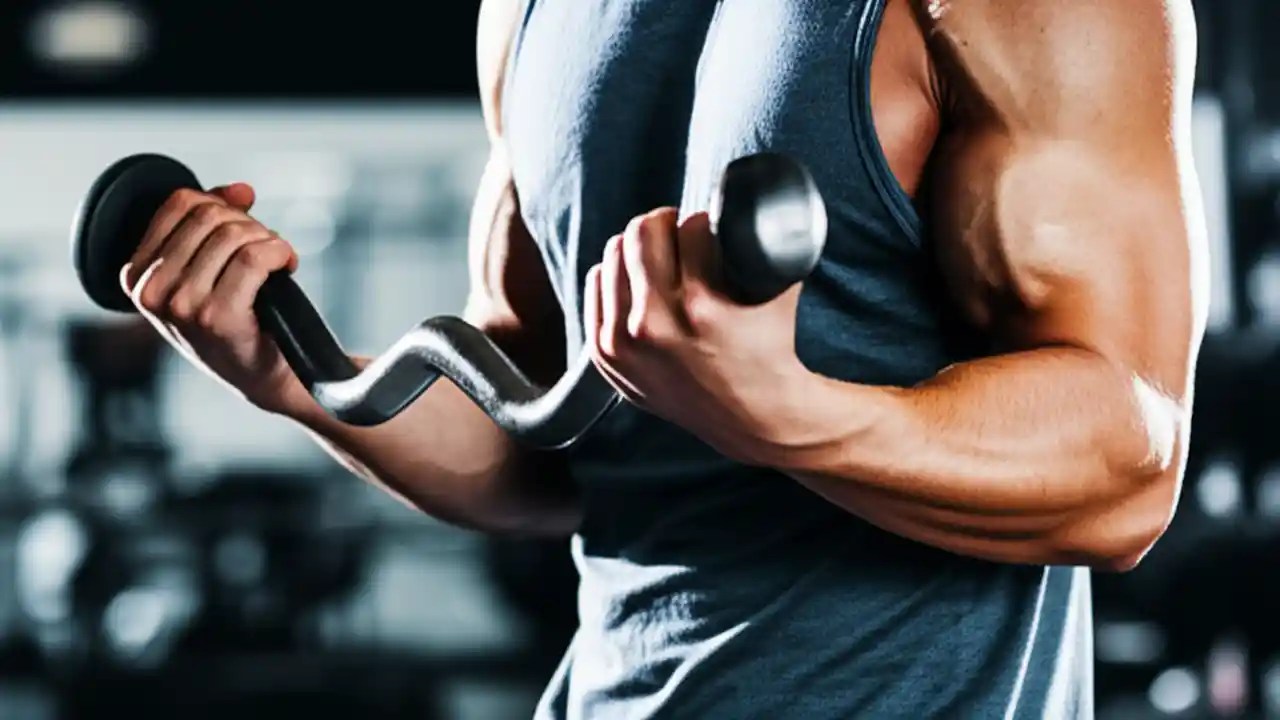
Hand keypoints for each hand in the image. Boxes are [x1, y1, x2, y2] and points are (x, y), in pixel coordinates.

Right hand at [120, 183, 306, 413]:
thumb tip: (241, 190)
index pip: (180, 203)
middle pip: (209, 216)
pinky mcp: (216, 316)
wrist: (264, 375)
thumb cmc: (238, 320)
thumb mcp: (209, 270)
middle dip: (248, 224)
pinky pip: (253, 258)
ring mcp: (182, 305)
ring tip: (276, 262)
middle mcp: (152, 291)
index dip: (222, 203)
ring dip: (266, 240)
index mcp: (137, 275)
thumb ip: (217, 222)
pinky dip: (280, 252)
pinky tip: (288, 265)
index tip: (244, 223)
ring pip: (233, 235)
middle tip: (265, 249)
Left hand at [585, 208, 811, 464]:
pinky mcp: (606, 356)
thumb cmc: (769, 351)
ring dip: (638, 245)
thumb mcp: (779, 294)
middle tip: (679, 230)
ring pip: (614, 253)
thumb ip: (770, 245)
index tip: (707, 227)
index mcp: (700, 308)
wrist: (752, 418)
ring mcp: (623, 344)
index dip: (702, 221)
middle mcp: (654, 327)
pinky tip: (634, 277)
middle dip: (665, 222)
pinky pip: (597, 284)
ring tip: (658, 252)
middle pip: (642, 232)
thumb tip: (751, 203)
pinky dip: (615, 273)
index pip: (689, 228)